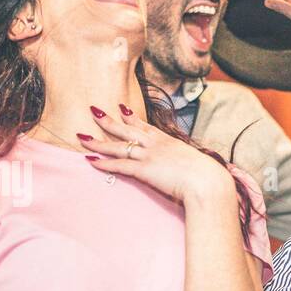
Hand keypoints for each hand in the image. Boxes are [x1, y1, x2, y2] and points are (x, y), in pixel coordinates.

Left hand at [80, 106, 235, 206]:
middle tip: (94, 110)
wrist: (207, 181)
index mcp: (169, 141)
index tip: (121, 108)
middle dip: (108, 120)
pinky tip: (90, 161)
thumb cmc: (208, 176)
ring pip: (117, 146)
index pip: (146, 126)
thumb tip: (193, 169)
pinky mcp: (144, 170)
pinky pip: (118, 165)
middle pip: (127, 129)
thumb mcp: (197, 163)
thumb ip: (188, 163)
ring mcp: (149, 156)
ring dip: (98, 142)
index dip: (132, 117)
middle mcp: (156, 145)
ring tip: (82, 137)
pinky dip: (103, 163)